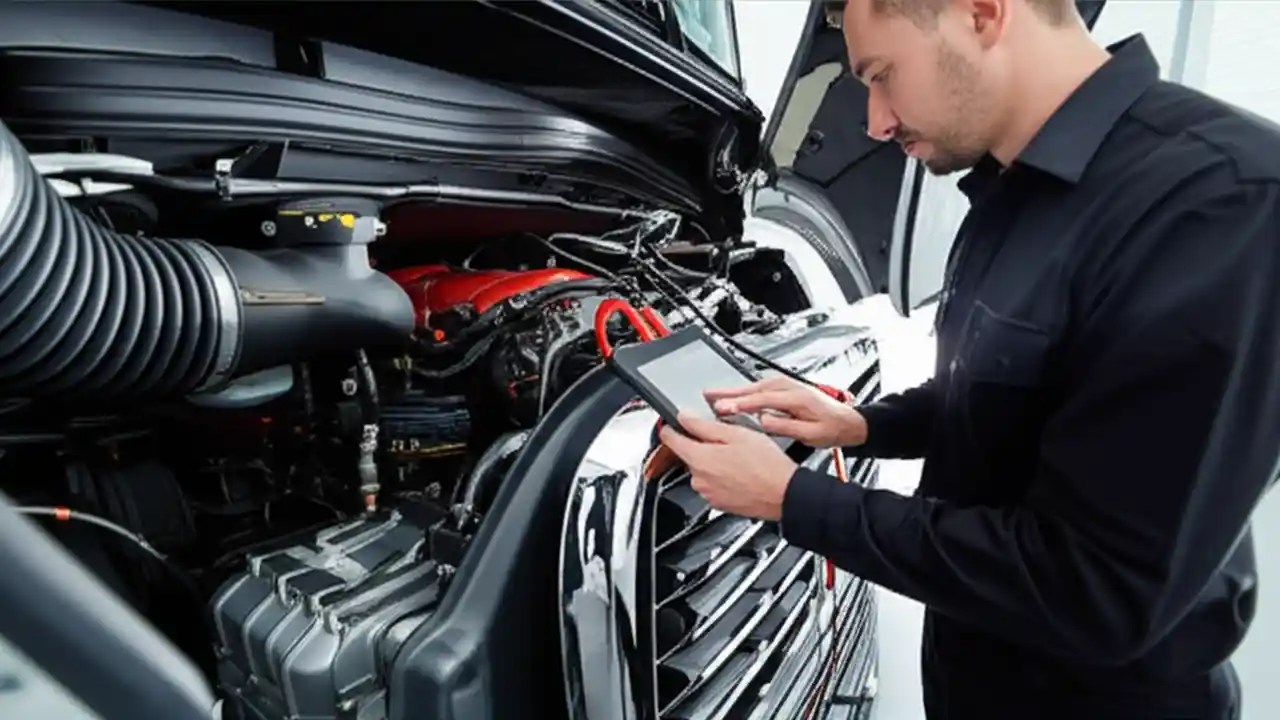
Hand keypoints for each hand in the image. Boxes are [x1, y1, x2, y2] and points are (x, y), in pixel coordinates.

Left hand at [658, 412, 797, 520]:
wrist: (784, 495)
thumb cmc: (766, 465)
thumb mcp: (736, 434)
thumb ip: (703, 425)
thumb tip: (683, 416)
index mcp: (698, 459)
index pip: (669, 439)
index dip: (671, 426)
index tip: (673, 422)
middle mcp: (698, 479)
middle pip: (689, 454)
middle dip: (703, 445)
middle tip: (728, 440)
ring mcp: (708, 494)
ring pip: (703, 470)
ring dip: (714, 462)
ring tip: (739, 459)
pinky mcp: (719, 504)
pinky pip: (713, 485)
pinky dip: (722, 477)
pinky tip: (741, 473)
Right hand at [704, 376, 866, 448]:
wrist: (848, 421)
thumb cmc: (832, 428)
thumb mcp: (812, 434)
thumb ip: (786, 427)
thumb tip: (764, 421)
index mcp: (796, 398)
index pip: (762, 400)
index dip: (740, 403)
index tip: (722, 408)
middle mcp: (789, 387)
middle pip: (753, 388)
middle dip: (729, 392)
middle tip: (707, 395)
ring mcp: (786, 385)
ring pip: (754, 386)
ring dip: (733, 389)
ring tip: (712, 394)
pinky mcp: (785, 388)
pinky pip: (759, 388)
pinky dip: (743, 390)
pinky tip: (733, 395)